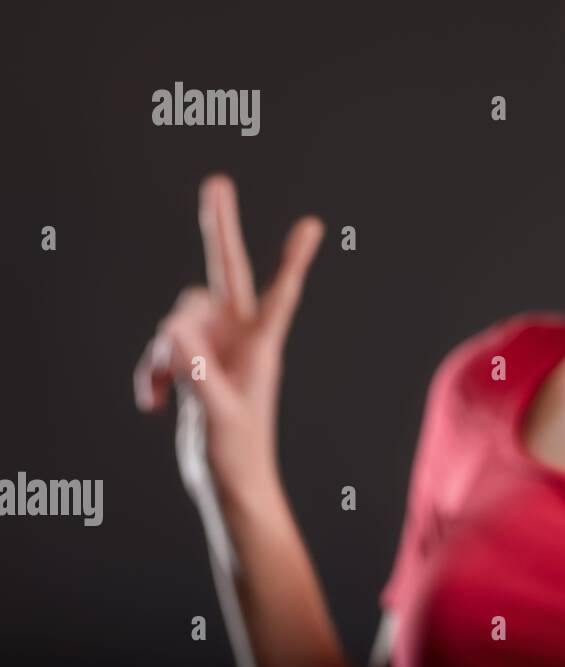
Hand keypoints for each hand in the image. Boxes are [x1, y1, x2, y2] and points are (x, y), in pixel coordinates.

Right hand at [133, 175, 324, 503]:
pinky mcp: (194, 360)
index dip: (292, 261)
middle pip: (225, 273)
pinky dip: (151, 370)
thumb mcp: (216, 415)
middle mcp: (240, 338)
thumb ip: (196, 373)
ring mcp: (215, 346)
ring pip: (177, 318)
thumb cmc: (237, 456)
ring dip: (161, 353)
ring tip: (164, 394)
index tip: (312, 226)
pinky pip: (162, 345)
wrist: (230, 484)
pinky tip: (153, 402)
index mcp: (262, 349)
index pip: (281, 296)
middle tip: (217, 182)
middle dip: (219, 228)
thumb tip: (173, 328)